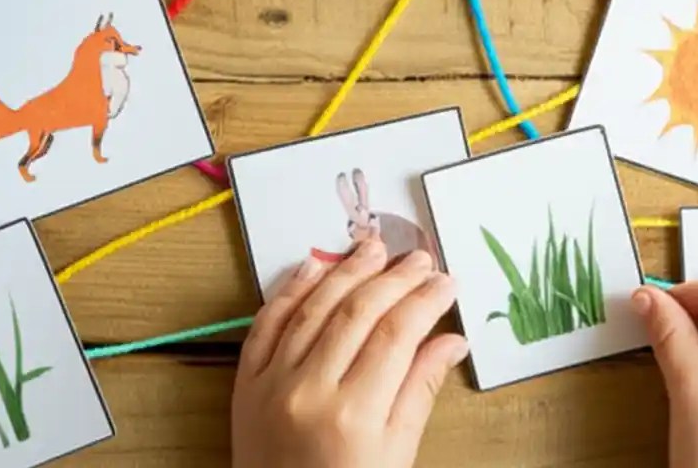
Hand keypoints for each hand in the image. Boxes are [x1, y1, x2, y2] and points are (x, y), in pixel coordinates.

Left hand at [232, 238, 467, 467]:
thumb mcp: (396, 453)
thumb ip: (420, 391)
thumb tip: (451, 340)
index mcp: (354, 416)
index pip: (397, 335)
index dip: (425, 301)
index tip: (446, 282)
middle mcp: (309, 393)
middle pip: (357, 313)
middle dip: (393, 279)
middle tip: (418, 259)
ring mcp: (272, 385)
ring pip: (312, 309)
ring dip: (345, 272)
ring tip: (374, 250)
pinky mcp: (245, 384)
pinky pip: (267, 324)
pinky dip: (289, 291)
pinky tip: (312, 266)